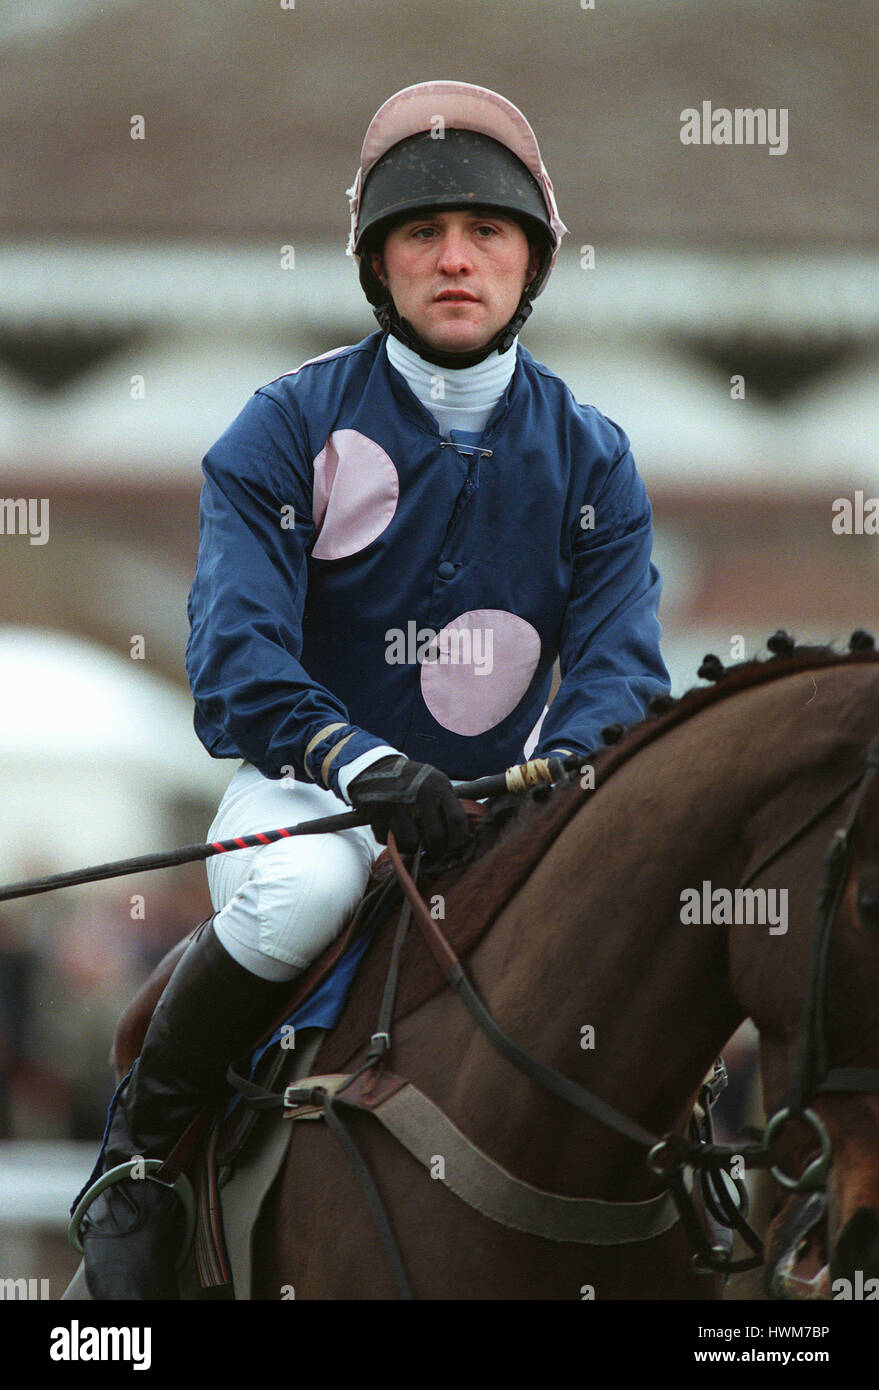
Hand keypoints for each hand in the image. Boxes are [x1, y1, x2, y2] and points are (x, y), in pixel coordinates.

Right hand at [347, 755, 470, 856]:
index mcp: (438, 785)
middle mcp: (418, 793)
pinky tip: (392, 831)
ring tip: (412, 842)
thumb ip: (446, 804)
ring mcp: (395, 804)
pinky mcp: (376, 814)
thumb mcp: (434, 782)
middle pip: (435, 836)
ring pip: (411, 843)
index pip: (457, 820)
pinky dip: (391, 841)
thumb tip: (461, 837)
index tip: (454, 847)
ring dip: (412, 848)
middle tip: (434, 852)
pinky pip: (387, 840)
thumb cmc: (411, 780)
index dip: (458, 840)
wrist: (374, 767)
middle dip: (436, 851)